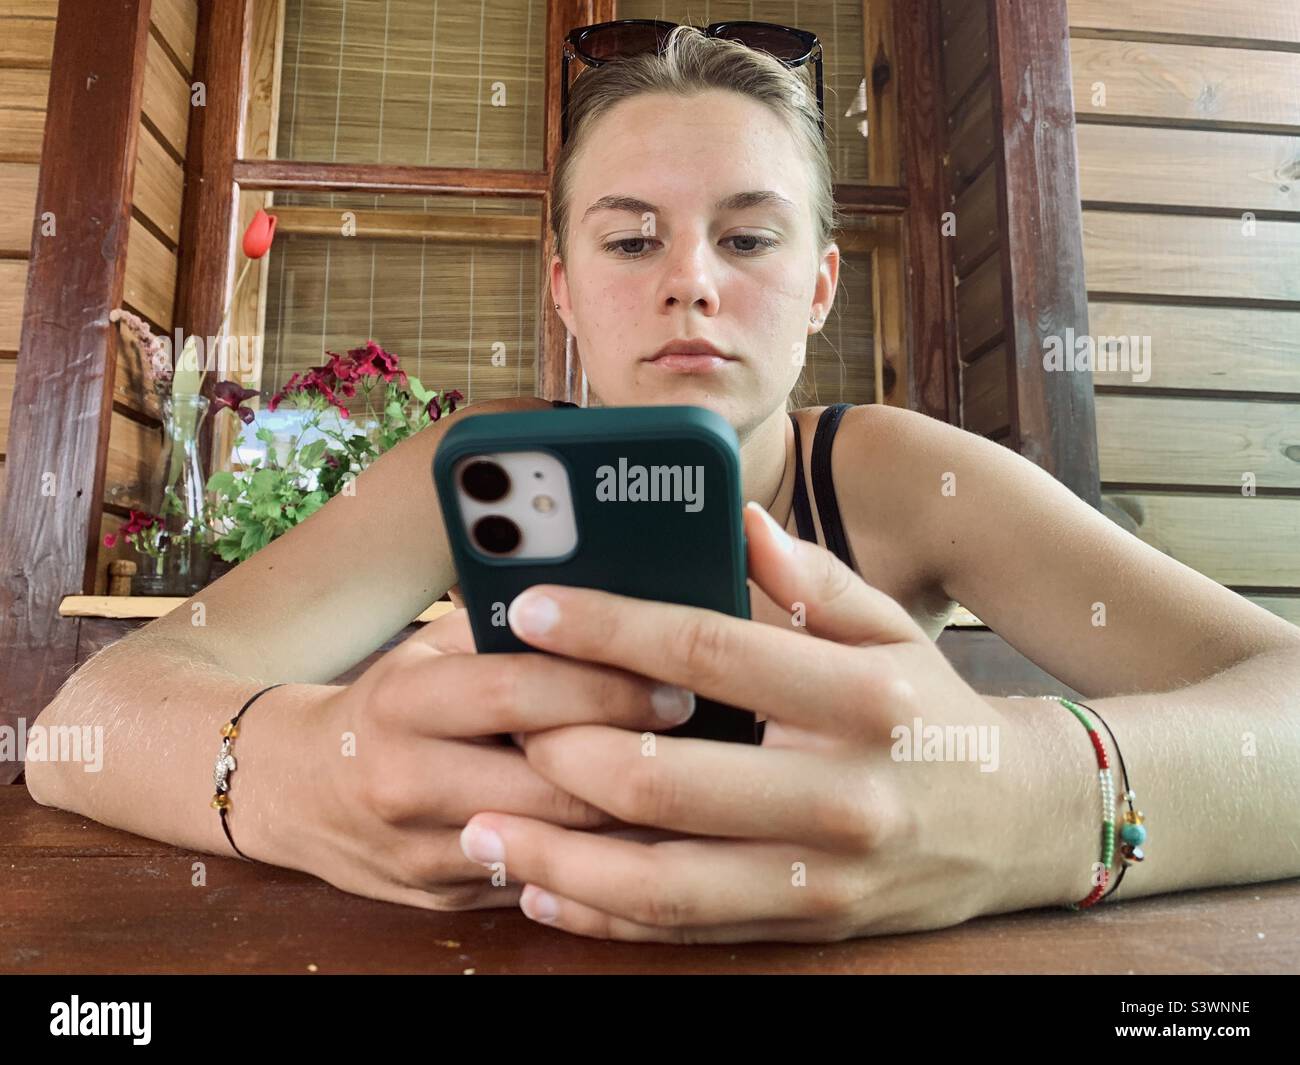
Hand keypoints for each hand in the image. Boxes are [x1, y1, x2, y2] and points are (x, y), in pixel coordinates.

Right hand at [298, 605, 699, 911]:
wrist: (297, 790)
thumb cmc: (385, 705)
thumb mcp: (427, 651)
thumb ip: (503, 634)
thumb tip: (609, 613)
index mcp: (402, 703)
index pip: (517, 693)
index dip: (602, 686)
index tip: (670, 682)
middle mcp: (404, 781)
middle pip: (548, 782)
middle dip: (632, 759)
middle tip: (694, 735)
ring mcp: (421, 852)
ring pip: (552, 845)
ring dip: (625, 817)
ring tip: (682, 781)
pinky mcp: (442, 899)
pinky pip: (536, 883)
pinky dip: (590, 859)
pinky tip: (634, 831)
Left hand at [457, 503, 1052, 942]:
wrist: (1022, 823)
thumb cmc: (935, 712)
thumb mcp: (892, 631)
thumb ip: (812, 579)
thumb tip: (735, 520)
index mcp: (858, 698)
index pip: (708, 653)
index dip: (610, 628)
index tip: (535, 609)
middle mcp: (840, 795)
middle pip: (663, 778)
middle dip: (559, 748)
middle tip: (499, 720)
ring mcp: (822, 875)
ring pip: (661, 879)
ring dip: (557, 855)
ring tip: (482, 826)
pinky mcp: (808, 929)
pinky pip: (687, 932)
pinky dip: (604, 917)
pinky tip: (544, 887)